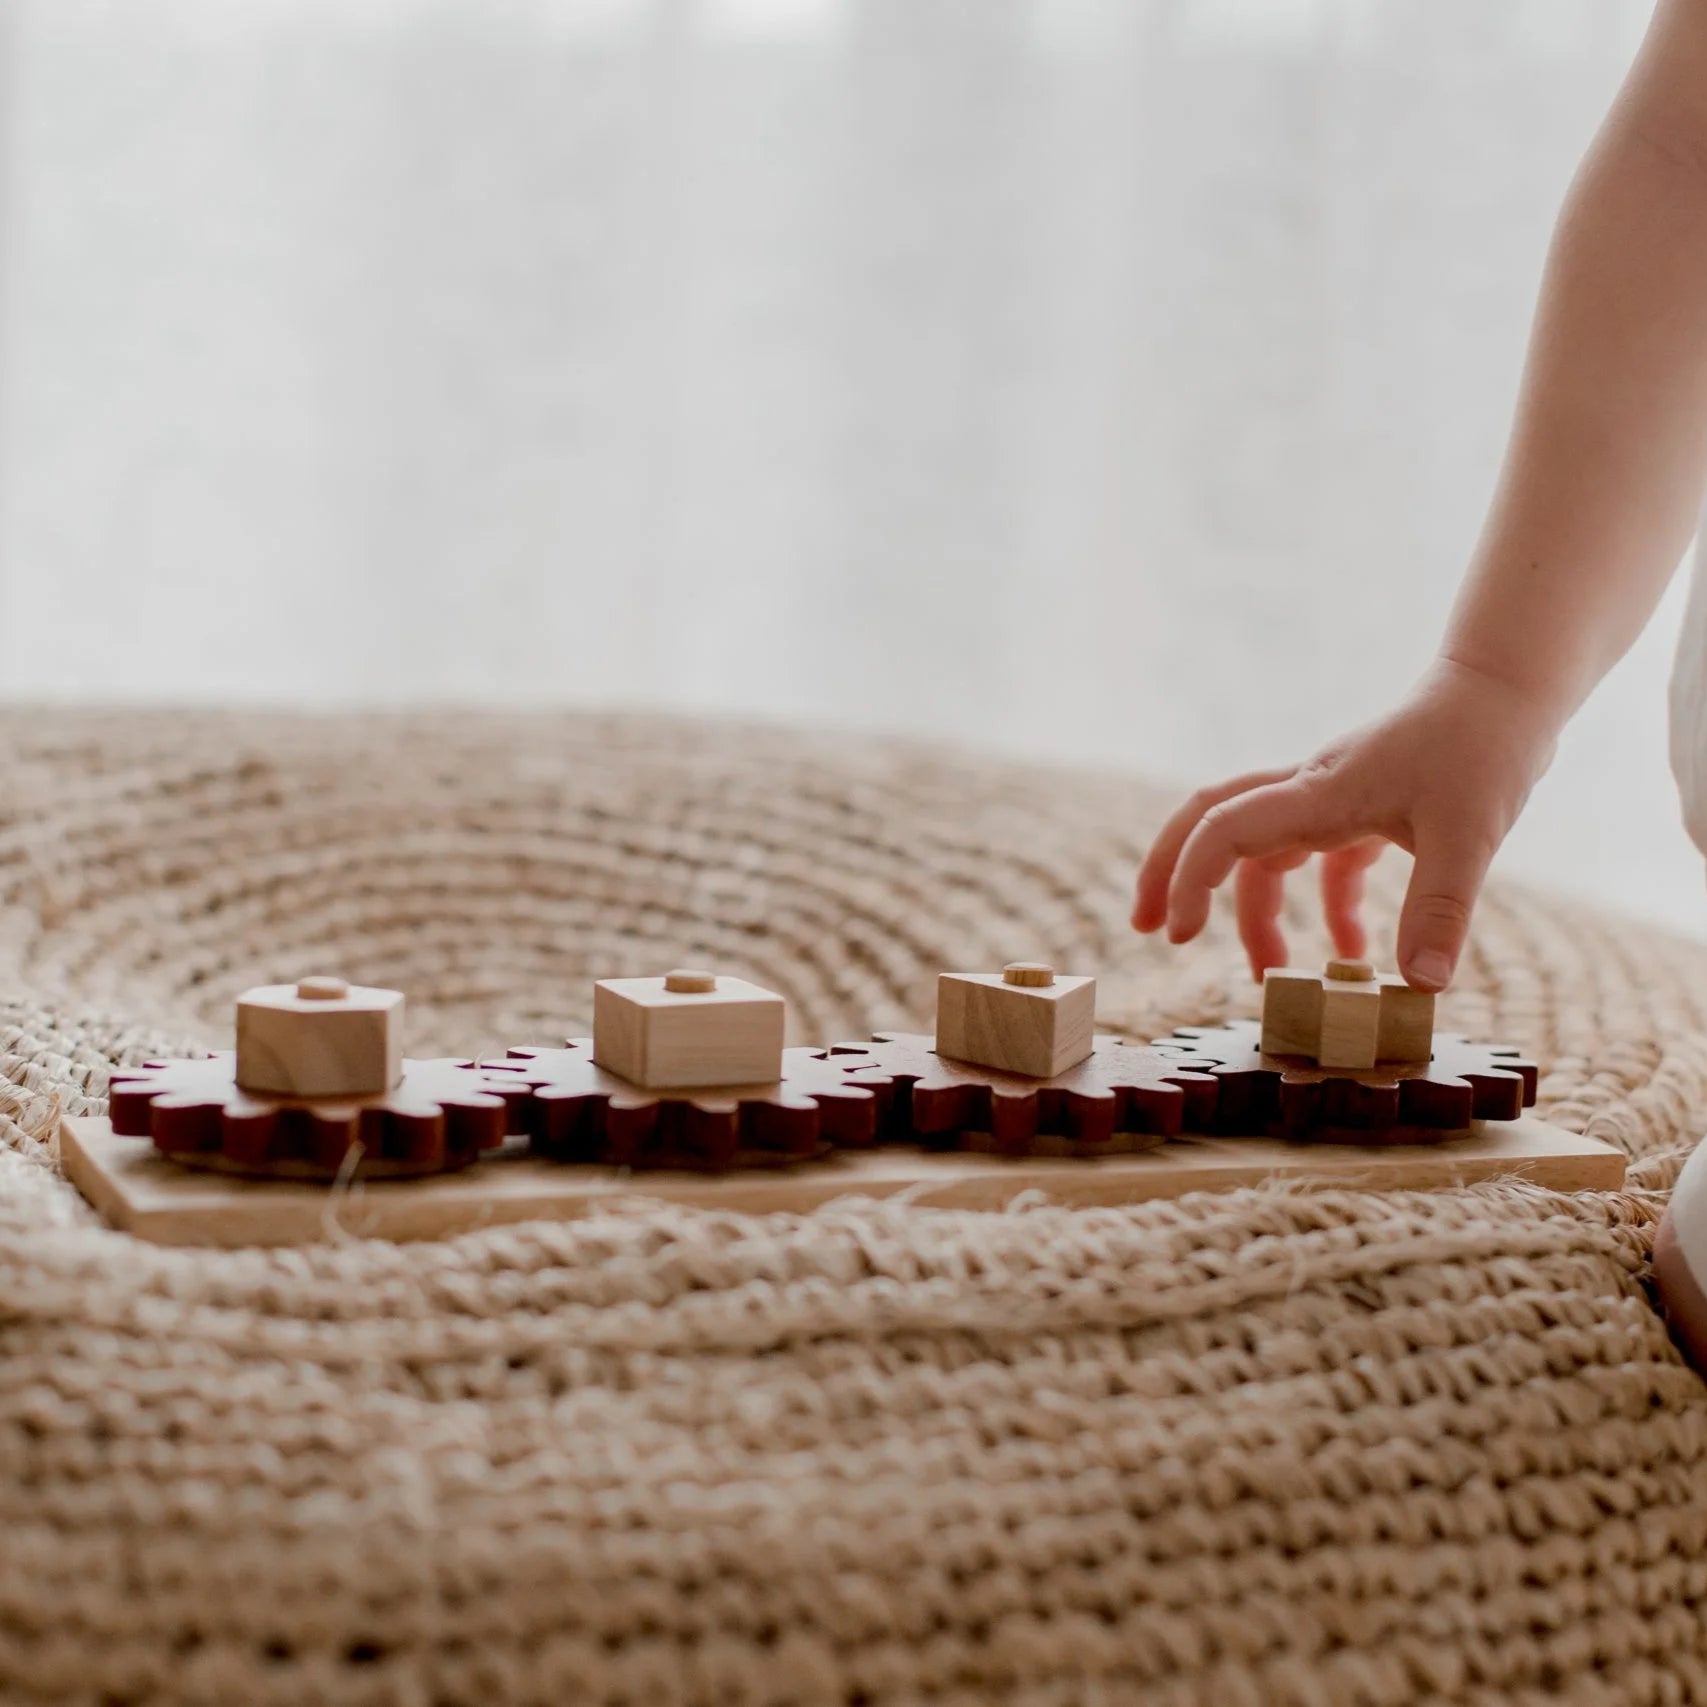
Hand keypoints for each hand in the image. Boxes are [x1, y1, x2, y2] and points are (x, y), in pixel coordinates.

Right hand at [1131, 658, 1561, 988]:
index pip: (1223, 829)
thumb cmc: (1483, 747)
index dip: (1187, 880)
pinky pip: (1322, 859)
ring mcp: (1333, 796)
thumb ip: (1439, 909)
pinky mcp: (1364, 805)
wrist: (1507, 690)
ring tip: (1270, 973)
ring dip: (1256, 911)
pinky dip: (1326, 907)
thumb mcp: (1470, 835)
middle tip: (1149, 927)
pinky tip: (1353, 949)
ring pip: (1263, 851)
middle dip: (1171, 872)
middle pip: (1211, 820)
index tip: (1179, 935)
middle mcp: (1309, 792)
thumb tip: (1419, 985)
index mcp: (1317, 794)